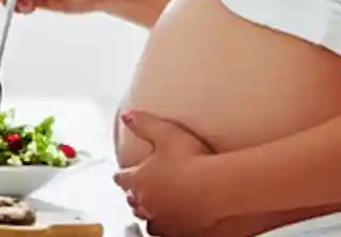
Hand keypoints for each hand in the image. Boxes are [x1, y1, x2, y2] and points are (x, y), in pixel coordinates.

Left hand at [113, 110, 219, 235]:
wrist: (219, 191)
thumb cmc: (192, 161)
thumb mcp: (166, 134)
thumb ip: (145, 124)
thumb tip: (126, 116)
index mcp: (140, 180)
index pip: (123, 178)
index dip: (122, 175)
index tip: (121, 174)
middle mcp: (147, 204)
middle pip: (134, 202)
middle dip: (136, 196)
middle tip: (140, 192)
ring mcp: (164, 222)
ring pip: (150, 222)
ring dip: (152, 214)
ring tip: (158, 210)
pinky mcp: (182, 234)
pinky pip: (171, 234)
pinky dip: (172, 228)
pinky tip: (179, 224)